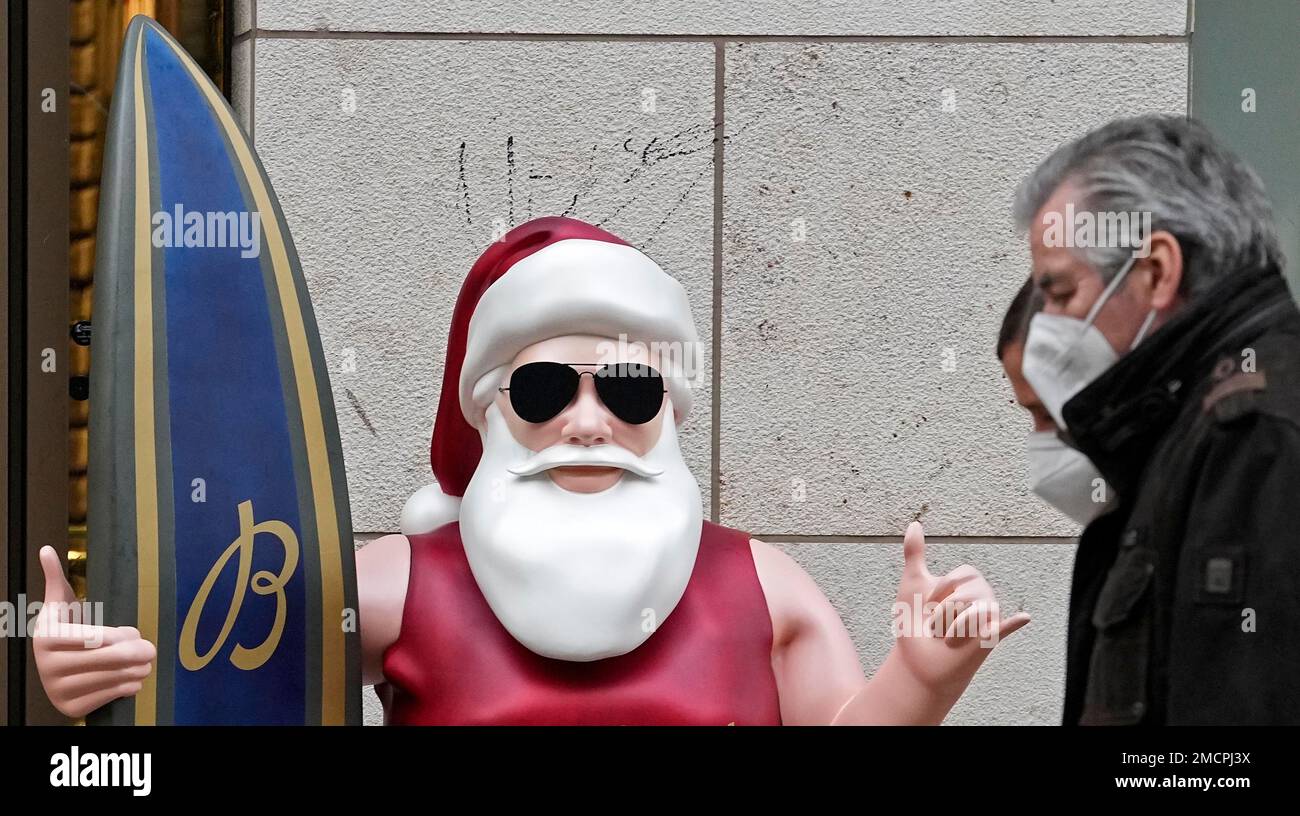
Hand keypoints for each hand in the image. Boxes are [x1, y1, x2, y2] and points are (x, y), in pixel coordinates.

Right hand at [32, 546, 155, 717]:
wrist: (55, 669)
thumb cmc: (66, 629)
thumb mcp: (60, 603)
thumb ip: (56, 578)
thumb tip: (45, 549)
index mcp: (47, 638)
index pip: (97, 637)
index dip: (121, 635)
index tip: (133, 632)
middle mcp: (47, 667)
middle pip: (110, 659)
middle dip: (138, 652)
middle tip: (151, 649)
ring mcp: (58, 690)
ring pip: (114, 678)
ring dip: (139, 670)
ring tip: (145, 663)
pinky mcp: (71, 708)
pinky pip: (112, 695)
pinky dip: (130, 686)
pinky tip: (131, 678)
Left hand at [891, 522, 1029, 692]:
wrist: (916, 660)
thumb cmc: (916, 622)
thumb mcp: (913, 582)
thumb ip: (915, 553)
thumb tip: (914, 523)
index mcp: (968, 580)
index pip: (957, 578)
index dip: (938, 592)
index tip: (930, 604)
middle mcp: (983, 595)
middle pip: (965, 595)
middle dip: (943, 613)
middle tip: (938, 626)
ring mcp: (989, 617)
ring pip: (975, 613)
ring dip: (953, 629)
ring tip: (948, 637)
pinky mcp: (992, 638)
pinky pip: (1005, 626)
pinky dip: (1013, 622)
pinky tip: (1024, 617)